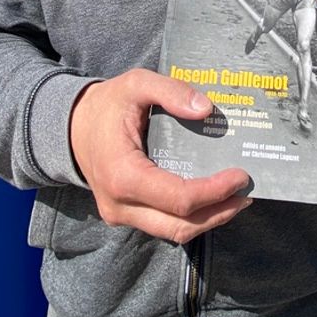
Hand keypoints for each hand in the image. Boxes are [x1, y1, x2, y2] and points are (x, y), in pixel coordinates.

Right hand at [70, 69, 251, 243]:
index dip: (215, 191)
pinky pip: (164, 225)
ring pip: (173, 232)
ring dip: (209, 219)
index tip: (239, 175)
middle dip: (219, 213)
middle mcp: (120, 204)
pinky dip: (191, 216)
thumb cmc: (105, 105)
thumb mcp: (136, 84)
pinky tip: (212, 198)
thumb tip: (206, 109)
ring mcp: (121, 214)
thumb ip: (170, 91)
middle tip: (245, 193)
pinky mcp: (126, 215)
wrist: (71, 126)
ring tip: (235, 199)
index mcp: (123, 175)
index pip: (179, 198)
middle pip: (180, 226)